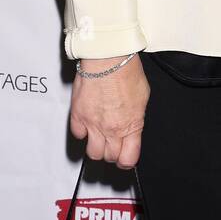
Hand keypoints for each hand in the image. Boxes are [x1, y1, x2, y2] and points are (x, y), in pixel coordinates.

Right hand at [69, 54, 149, 169]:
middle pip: (110, 157)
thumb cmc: (127, 72)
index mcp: (131, 125)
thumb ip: (136, 118)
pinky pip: (78, 134)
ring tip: (100, 137)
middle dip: (113, 153)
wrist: (108, 59)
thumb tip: (133, 126)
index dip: (127, 160)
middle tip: (114, 143)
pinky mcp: (78, 115)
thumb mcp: (143, 98)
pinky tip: (88, 123)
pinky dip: (83, 132)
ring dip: (97, 147)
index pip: (128, 158)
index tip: (126, 157)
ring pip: (93, 152)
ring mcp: (93, 124)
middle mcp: (111, 129)